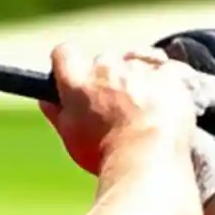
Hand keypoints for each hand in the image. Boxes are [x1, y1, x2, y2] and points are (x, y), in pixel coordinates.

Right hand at [39, 44, 214, 174]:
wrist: (148, 160)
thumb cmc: (107, 155)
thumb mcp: (72, 138)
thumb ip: (57, 114)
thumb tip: (46, 100)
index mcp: (78, 82)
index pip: (63, 54)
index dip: (69, 65)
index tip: (78, 78)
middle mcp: (107, 69)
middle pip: (104, 60)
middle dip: (109, 78)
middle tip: (117, 106)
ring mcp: (139, 70)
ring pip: (137, 61)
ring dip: (140, 78)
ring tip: (145, 110)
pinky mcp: (168, 75)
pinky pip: (167, 68)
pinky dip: (167, 80)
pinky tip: (166, 101)